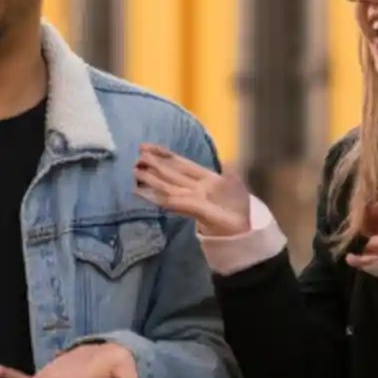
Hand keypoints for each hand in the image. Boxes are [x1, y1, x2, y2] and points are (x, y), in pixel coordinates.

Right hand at [132, 144, 251, 236]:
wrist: (243, 231)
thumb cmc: (239, 209)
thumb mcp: (237, 184)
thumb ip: (228, 171)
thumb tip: (226, 160)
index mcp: (206, 178)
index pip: (182, 163)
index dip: (166, 154)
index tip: (148, 147)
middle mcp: (195, 187)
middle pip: (172, 173)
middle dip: (155, 164)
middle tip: (137, 156)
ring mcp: (192, 198)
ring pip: (168, 185)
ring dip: (151, 178)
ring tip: (135, 171)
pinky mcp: (193, 209)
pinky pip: (172, 201)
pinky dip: (157, 196)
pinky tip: (143, 193)